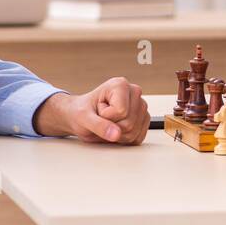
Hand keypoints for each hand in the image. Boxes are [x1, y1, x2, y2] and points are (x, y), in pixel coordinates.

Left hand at [33, 77, 149, 144]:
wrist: (81, 117)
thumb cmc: (81, 112)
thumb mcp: (83, 118)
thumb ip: (99, 125)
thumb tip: (116, 134)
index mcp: (120, 85)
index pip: (121, 111)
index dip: (106, 118)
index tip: (98, 112)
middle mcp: (134, 92)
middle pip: (129, 123)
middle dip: (113, 127)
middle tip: (103, 119)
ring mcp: (141, 106)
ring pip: (134, 132)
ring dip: (118, 135)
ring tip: (109, 124)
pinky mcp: (144, 119)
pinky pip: (138, 137)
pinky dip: (125, 139)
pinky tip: (116, 129)